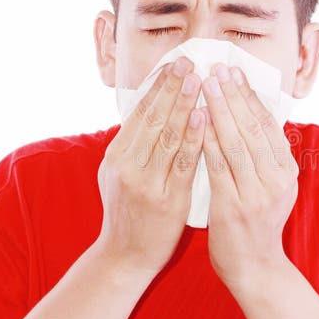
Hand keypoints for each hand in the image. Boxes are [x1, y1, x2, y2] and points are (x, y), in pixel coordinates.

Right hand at [95, 57, 204, 277]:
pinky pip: (183, 163)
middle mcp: (127, 165)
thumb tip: (151, 111)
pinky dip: (193, 138)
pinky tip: (203, 118)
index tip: (174, 63)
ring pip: (167, 136)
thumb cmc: (128, 214)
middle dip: (172, 87)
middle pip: (153, 118)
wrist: (125, 257)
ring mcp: (145, 182)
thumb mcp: (119, 175)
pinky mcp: (166, 199)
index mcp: (116, 155)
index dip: (158, 86)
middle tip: (189, 61)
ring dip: (184, 105)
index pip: (139, 113)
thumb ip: (133, 146)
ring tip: (199, 80)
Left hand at [201, 63, 298, 288]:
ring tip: (204, 84)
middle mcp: (277, 179)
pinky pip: (219, 165)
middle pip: (253, 127)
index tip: (234, 71)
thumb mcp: (270, 187)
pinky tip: (196, 120)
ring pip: (236, 141)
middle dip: (233, 94)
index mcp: (287, 171)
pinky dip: (207, 139)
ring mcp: (258, 193)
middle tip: (217, 67)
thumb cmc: (255, 224)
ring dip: (219, 109)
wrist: (254, 268)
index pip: (268, 124)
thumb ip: (264, 156)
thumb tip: (250, 116)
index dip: (250, 95)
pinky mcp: (235, 206)